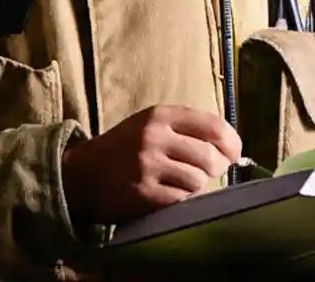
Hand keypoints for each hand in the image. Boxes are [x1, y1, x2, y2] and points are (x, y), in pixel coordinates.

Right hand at [60, 105, 241, 224]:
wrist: (80, 174)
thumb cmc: (123, 148)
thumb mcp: (149, 125)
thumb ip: (185, 127)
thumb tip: (230, 145)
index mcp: (159, 115)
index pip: (212, 125)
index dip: (231, 142)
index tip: (235, 153)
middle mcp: (154, 136)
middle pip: (210, 156)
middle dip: (216, 168)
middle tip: (208, 172)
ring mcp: (147, 165)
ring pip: (198, 179)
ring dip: (197, 185)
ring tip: (182, 182)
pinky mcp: (142, 193)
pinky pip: (181, 199)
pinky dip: (181, 199)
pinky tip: (170, 194)